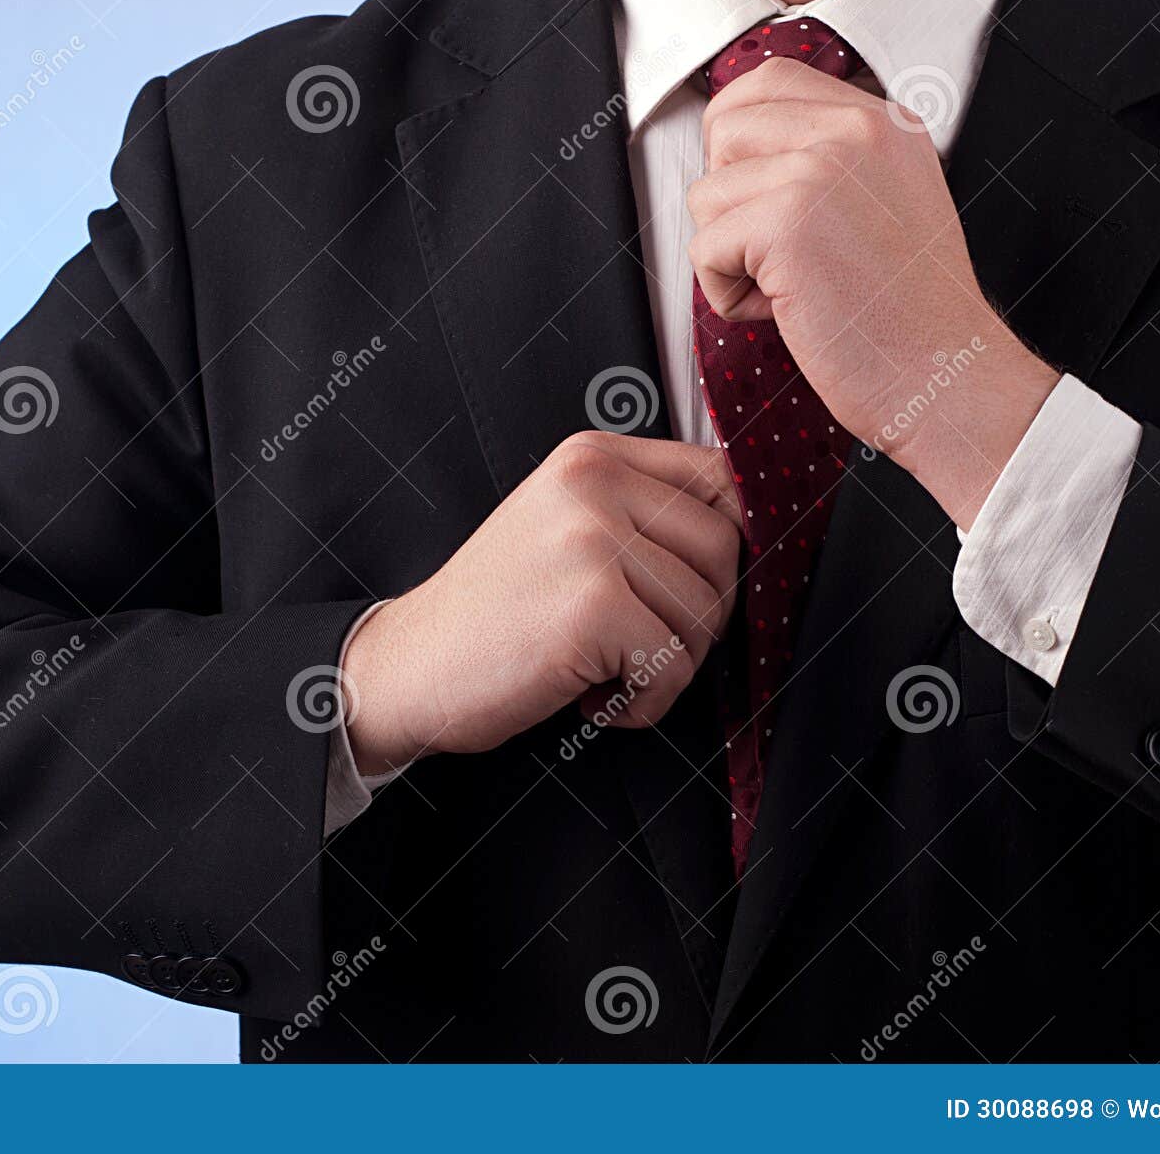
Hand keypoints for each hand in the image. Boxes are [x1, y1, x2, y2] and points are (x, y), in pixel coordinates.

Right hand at [343, 432, 743, 774]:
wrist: (408, 666)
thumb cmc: (495, 613)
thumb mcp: (564, 530)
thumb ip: (640, 515)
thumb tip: (751, 534)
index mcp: (591, 457)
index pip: (719, 477)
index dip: (731, 543)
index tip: (697, 591)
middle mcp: (592, 483)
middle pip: (726, 548)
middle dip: (700, 617)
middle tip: (640, 646)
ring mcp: (591, 541)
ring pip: (706, 612)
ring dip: (668, 666)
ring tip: (605, 671)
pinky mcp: (592, 607)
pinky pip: (672, 666)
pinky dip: (644, 703)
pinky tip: (592, 697)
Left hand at [686, 58, 1059, 527]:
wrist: (949, 376)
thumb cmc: (912, 315)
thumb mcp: (888, 202)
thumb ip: (827, 162)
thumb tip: (738, 157)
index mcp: (881, 121)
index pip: (767, 81)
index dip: (737, 141)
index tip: (757, 198)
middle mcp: (854, 130)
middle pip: (723, 130)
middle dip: (728, 201)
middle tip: (776, 253)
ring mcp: (819, 171)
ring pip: (706, 195)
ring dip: (729, 256)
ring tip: (793, 288)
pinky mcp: (786, 223)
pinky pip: (704, 249)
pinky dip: (728, 296)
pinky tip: (786, 312)